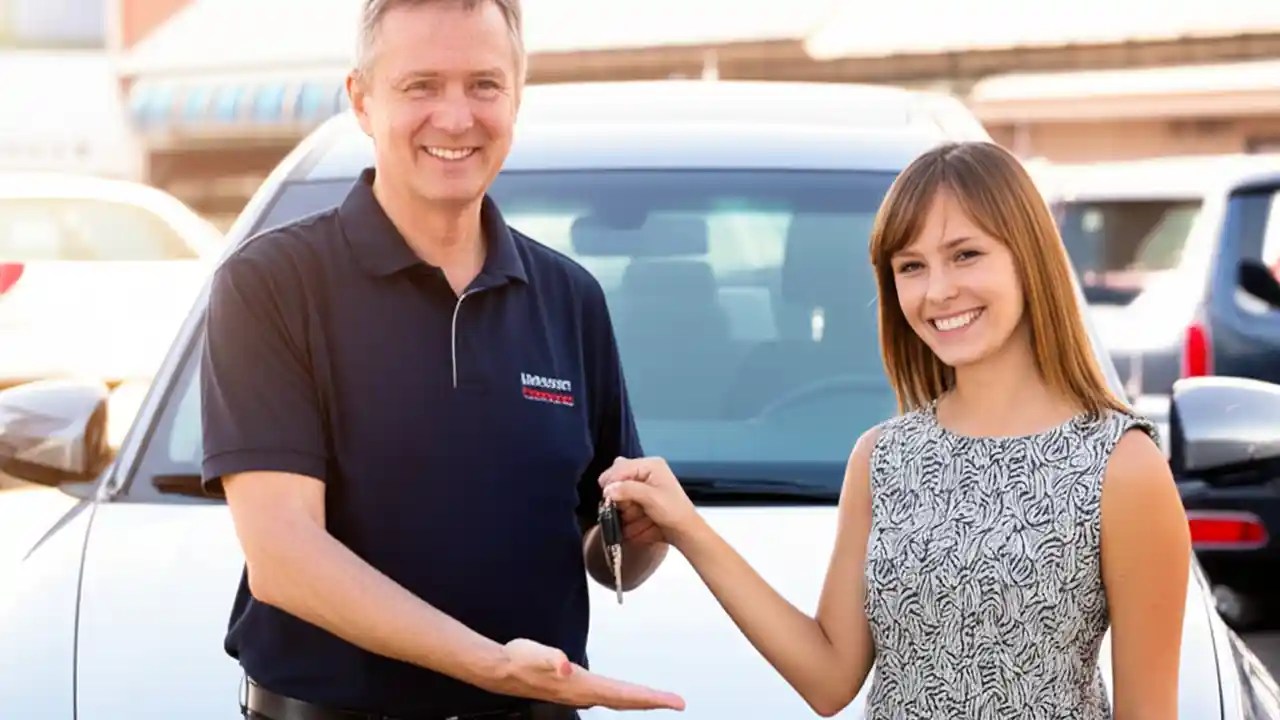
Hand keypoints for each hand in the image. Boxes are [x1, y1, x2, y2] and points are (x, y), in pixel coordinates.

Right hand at [490, 638, 684, 710]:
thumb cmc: (518, 660)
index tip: (674, 701)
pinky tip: (624, 696)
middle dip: (652, 702)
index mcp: (581, 687)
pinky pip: (607, 695)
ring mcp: (578, 694)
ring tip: (658, 700)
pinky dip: (623, 696)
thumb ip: (550, 660)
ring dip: (638, 701)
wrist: (499, 670)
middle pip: (626, 701)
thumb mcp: (534, 655)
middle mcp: (583, 694)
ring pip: (617, 700)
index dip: (651, 698)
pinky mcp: (573, 690)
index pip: (624, 695)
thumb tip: (563, 667)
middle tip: (677, 702)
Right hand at [599, 457, 700, 545]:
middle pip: (618, 475)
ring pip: (619, 487)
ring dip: (619, 500)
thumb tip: (607, 489)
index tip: (605, 496)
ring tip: (629, 512)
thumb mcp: (651, 498)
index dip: (611, 480)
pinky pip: (624, 496)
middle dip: (615, 490)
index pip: (621, 466)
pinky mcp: (641, 493)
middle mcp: (646, 469)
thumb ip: (628, 490)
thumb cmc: (672, 511)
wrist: (684, 528)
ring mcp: (643, 481)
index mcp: (651, 464)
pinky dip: (623, 505)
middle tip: (617, 504)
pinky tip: (630, 513)